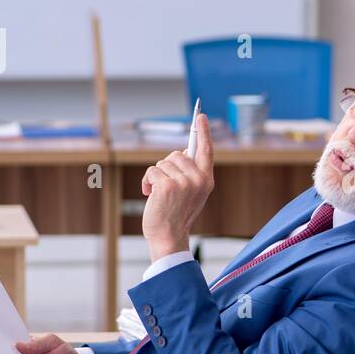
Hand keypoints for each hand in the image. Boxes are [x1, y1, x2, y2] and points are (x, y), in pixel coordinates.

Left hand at [141, 112, 213, 260]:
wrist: (168, 237)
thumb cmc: (176, 215)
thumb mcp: (191, 193)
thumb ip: (190, 173)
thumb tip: (181, 153)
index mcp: (206, 180)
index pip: (206, 151)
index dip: (203, 132)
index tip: (201, 116)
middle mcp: (198, 179)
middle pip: (176, 154)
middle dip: (166, 167)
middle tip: (167, 187)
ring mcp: (184, 182)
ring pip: (162, 163)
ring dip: (156, 176)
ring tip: (159, 194)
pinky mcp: (167, 185)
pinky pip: (152, 171)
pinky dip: (147, 182)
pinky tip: (151, 195)